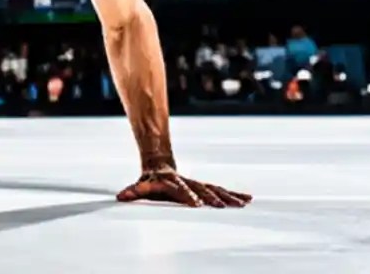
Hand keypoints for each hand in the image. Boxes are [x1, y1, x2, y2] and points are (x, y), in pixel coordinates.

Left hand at [117, 169, 251, 207]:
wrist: (159, 163)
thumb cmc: (149, 180)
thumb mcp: (141, 185)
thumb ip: (133, 191)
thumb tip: (121, 196)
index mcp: (173, 183)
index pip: (180, 190)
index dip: (187, 196)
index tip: (196, 204)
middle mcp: (188, 183)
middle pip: (201, 189)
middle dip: (212, 198)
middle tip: (223, 206)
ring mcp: (197, 184)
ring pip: (215, 189)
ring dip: (229, 197)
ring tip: (243, 204)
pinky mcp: (204, 187)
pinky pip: (220, 190)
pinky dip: (234, 194)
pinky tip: (248, 199)